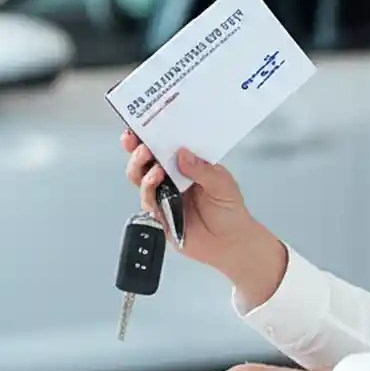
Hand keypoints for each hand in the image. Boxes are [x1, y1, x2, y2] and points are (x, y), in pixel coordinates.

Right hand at [121, 131, 285, 305]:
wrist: (231, 243)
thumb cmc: (229, 210)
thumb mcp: (222, 183)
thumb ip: (202, 169)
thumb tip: (182, 154)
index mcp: (185, 165)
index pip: (163, 147)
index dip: (149, 137)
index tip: (140, 127)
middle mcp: (170, 179)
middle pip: (144, 161)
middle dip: (137, 151)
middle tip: (141, 146)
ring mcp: (163, 196)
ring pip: (140, 179)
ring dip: (142, 169)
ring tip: (155, 167)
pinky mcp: (160, 216)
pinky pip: (148, 201)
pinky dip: (149, 190)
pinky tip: (157, 182)